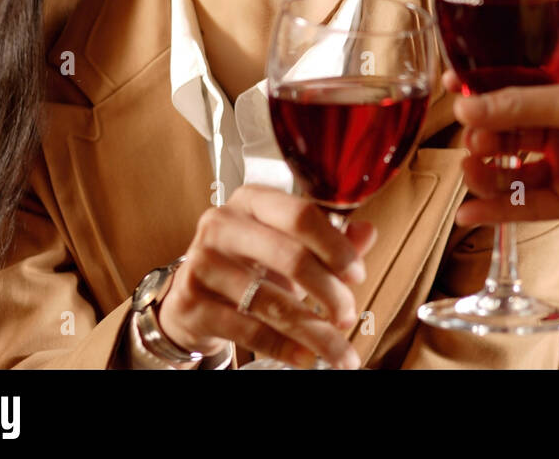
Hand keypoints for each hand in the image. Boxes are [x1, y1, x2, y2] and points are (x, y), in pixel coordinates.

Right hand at [155, 184, 376, 368]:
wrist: (192, 294)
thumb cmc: (249, 262)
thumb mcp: (287, 244)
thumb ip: (329, 238)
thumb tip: (368, 233)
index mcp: (251, 200)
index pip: (301, 214)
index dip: (335, 247)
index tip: (356, 275)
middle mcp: (222, 224)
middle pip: (291, 257)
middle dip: (329, 293)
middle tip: (349, 316)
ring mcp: (202, 263)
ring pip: (272, 301)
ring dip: (314, 331)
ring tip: (340, 351)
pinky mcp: (191, 303)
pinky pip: (249, 330)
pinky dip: (284, 347)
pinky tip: (307, 357)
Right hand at [448, 71, 558, 229]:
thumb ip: (520, 106)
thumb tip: (467, 104)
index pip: (512, 89)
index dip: (481, 92)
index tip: (450, 89)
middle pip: (508, 133)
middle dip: (484, 136)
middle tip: (474, 140)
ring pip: (512, 171)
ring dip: (486, 173)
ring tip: (471, 172)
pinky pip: (525, 206)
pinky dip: (496, 210)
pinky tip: (469, 211)